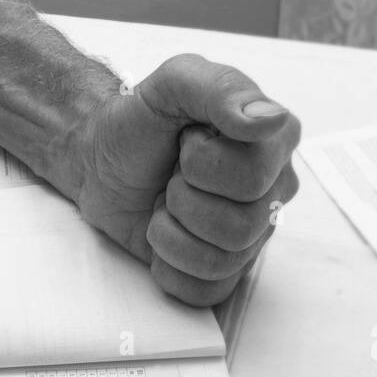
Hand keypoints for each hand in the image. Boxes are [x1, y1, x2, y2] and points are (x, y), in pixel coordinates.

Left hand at [74, 55, 301, 306]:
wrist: (100, 161)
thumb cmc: (140, 122)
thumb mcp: (173, 83)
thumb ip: (220, 88)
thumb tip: (271, 119)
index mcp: (275, 141)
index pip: (253, 179)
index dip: (201, 166)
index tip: (184, 143)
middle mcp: (274, 190)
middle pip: (240, 227)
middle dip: (183, 201)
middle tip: (170, 178)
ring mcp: (251, 236)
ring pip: (221, 262)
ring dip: (170, 234)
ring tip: (163, 206)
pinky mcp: (222, 271)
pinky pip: (206, 294)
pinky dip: (170, 269)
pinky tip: (163, 238)